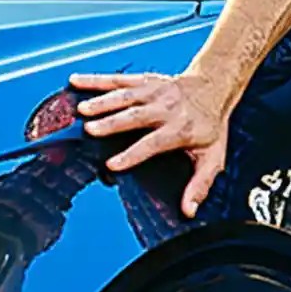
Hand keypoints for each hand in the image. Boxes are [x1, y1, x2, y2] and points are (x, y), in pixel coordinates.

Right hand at [68, 71, 229, 217]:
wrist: (214, 88)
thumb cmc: (210, 126)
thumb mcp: (213, 157)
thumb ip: (200, 184)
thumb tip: (189, 211)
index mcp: (181, 129)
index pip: (155, 143)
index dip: (133, 154)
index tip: (112, 165)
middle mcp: (166, 108)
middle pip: (137, 116)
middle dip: (113, 122)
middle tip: (90, 130)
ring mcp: (154, 91)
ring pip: (127, 96)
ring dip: (103, 101)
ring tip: (82, 109)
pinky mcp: (144, 80)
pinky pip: (119, 80)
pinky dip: (97, 80)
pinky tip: (76, 81)